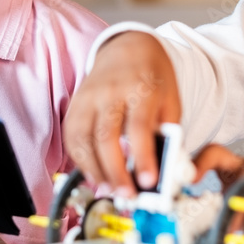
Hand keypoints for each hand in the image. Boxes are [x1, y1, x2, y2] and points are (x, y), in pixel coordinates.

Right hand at [63, 31, 181, 195]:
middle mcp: (110, 92)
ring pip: (83, 139)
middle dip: (115, 171)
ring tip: (110, 190)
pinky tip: (94, 175)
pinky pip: (71, 137)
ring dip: (95, 170)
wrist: (128, 48)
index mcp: (140, 88)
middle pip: (106, 136)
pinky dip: (80, 160)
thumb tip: (168, 169)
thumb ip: (169, 132)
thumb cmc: (153, 78)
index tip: (147, 182)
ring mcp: (88, 98)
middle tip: (126, 195)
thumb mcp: (171, 100)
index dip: (142, 157)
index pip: (138, 127)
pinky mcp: (75, 105)